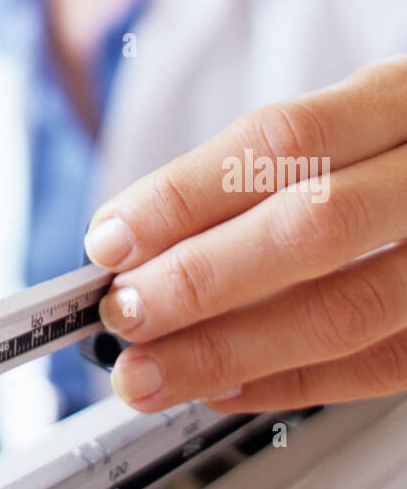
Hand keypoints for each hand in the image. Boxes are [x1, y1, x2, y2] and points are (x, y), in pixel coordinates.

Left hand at [83, 58, 406, 412]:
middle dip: (202, 280)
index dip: (187, 195)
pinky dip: (293, 382)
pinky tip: (224, 387)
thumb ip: (261, 169)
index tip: (111, 238)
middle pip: (312, 228)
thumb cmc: (405, 144)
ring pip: (348, 310)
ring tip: (152, 371)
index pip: (280, 142)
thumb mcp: (351, 119)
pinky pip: (381, 366)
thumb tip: (137, 239)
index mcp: (396, 101)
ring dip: (232, 350)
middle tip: (126, 312)